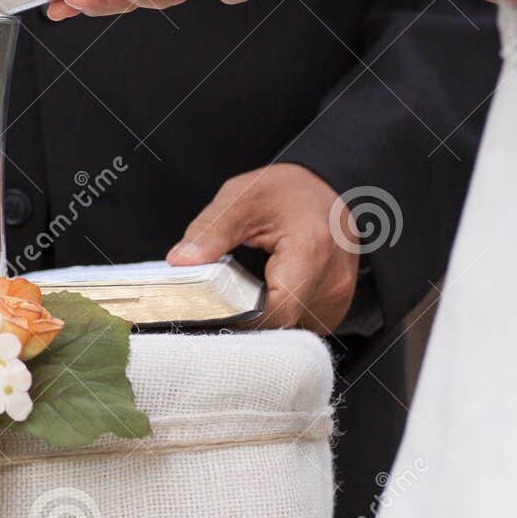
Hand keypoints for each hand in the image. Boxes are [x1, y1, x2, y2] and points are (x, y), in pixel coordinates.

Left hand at [168, 164, 359, 335]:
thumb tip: (179, 262)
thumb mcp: (242, 198)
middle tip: (214, 310)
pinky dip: (279, 320)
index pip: (276, 312)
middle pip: (284, 328)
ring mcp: (337, 297)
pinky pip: (304, 325)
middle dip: (246, 325)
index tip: (208, 311)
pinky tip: (260, 302)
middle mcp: (331, 282)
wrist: (330, 185)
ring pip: (294, 332)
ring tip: (236, 303)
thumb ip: (210, 231)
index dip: (239, 319)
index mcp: (310, 252)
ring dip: (264, 325)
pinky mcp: (335, 305)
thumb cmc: (288, 190)